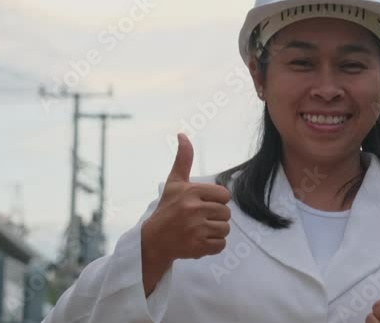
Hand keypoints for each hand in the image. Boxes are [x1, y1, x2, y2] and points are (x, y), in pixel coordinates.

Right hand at [141, 133, 231, 293]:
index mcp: (191, 191)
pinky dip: (213, 245)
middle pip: (226, 213)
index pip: (224, 196)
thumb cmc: (167, 209)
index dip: (217, 201)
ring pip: (225, 229)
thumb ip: (183, 159)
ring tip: (200, 230)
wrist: (153, 241)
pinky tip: (200, 241)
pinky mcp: (197, 247)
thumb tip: (182, 134)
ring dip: (215, 232)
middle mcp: (193, 209)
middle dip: (216, 217)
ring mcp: (195, 229)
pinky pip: (221, 245)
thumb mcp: (174, 183)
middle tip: (200, 219)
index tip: (203, 204)